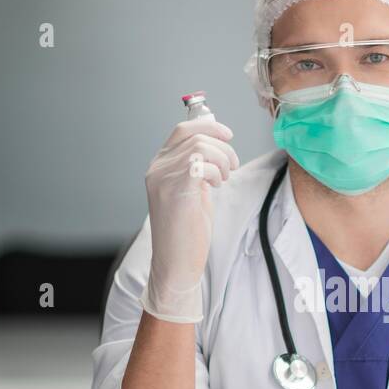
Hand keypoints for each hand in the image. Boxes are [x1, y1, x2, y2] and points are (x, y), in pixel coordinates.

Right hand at [141, 117, 239, 322]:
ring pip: (201, 147)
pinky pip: (202, 163)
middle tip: (232, 168)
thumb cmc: (186, 231)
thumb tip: (218, 143)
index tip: (228, 135)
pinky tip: (215, 187)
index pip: (182, 130)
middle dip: (223, 147)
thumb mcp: (192, 190)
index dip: (208, 126)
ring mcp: (163, 178)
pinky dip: (216, 171)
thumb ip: (199, 167)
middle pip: (195, 135)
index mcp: (159, 166)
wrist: (176, 262)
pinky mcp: (175, 190)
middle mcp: (157, 168)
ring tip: (223, 179)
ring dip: (223, 160)